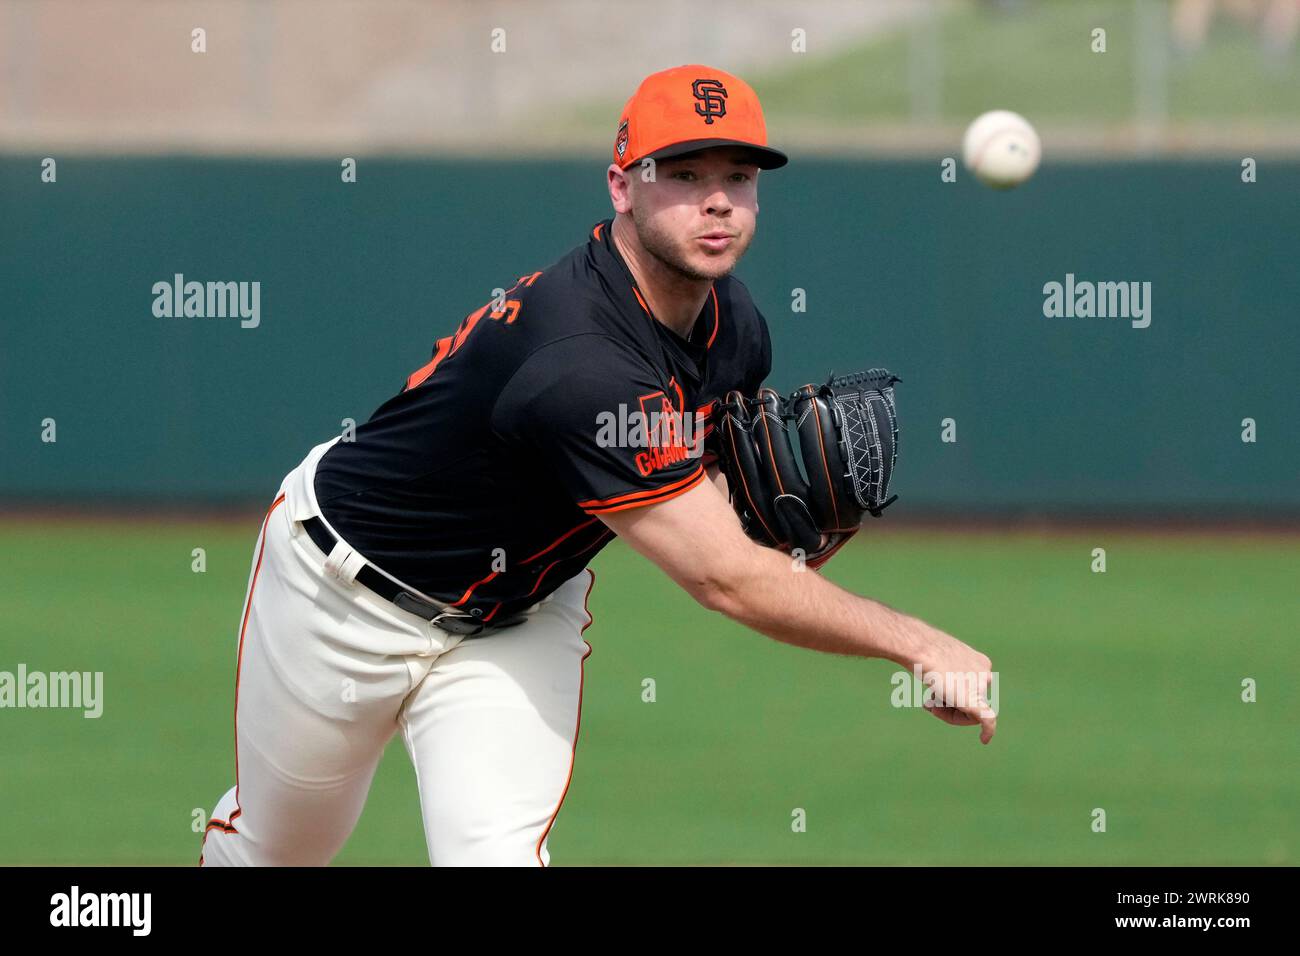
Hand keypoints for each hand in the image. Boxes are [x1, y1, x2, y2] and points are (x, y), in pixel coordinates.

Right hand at [908, 624, 996, 744]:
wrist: (920, 648)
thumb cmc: (923, 651)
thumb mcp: (938, 658)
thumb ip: (946, 672)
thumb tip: (943, 685)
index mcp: (980, 663)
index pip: (969, 688)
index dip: (950, 695)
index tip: (932, 695)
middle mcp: (985, 674)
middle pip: (969, 700)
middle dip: (948, 705)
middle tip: (928, 703)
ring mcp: (981, 687)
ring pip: (968, 711)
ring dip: (947, 713)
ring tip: (928, 703)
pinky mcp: (975, 701)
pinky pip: (987, 721)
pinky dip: (987, 731)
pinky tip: (984, 740)